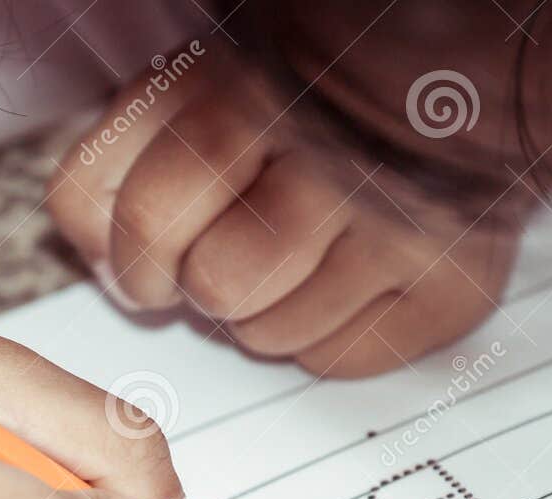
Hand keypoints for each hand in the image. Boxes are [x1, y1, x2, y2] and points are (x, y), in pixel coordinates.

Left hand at [46, 41, 519, 378]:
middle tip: (214, 264)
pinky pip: (332, 359)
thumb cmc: (298, 108)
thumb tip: (103, 266)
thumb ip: (120, 166)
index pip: (121, 209)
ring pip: (261, 332)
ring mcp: (396, 220)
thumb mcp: (192, 98)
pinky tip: (346, 279)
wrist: (449, 93)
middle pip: (205, 281)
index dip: (120, 256)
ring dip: (256, 316)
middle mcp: (321, 148)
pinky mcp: (448, 286)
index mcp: (233, 87)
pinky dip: (322, 336)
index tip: (140, 255)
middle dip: (189, 289)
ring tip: (290, 263)